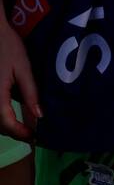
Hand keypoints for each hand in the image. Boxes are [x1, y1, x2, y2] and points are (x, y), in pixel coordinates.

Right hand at [0, 14, 40, 141]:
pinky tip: (14, 115)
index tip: (35, 137)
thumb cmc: (8, 47)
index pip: (7, 122)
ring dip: (8, 126)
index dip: (21, 133)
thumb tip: (39, 117)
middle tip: (33, 134)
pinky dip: (3, 117)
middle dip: (15, 132)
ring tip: (26, 127)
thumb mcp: (23, 68)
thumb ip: (30, 93)